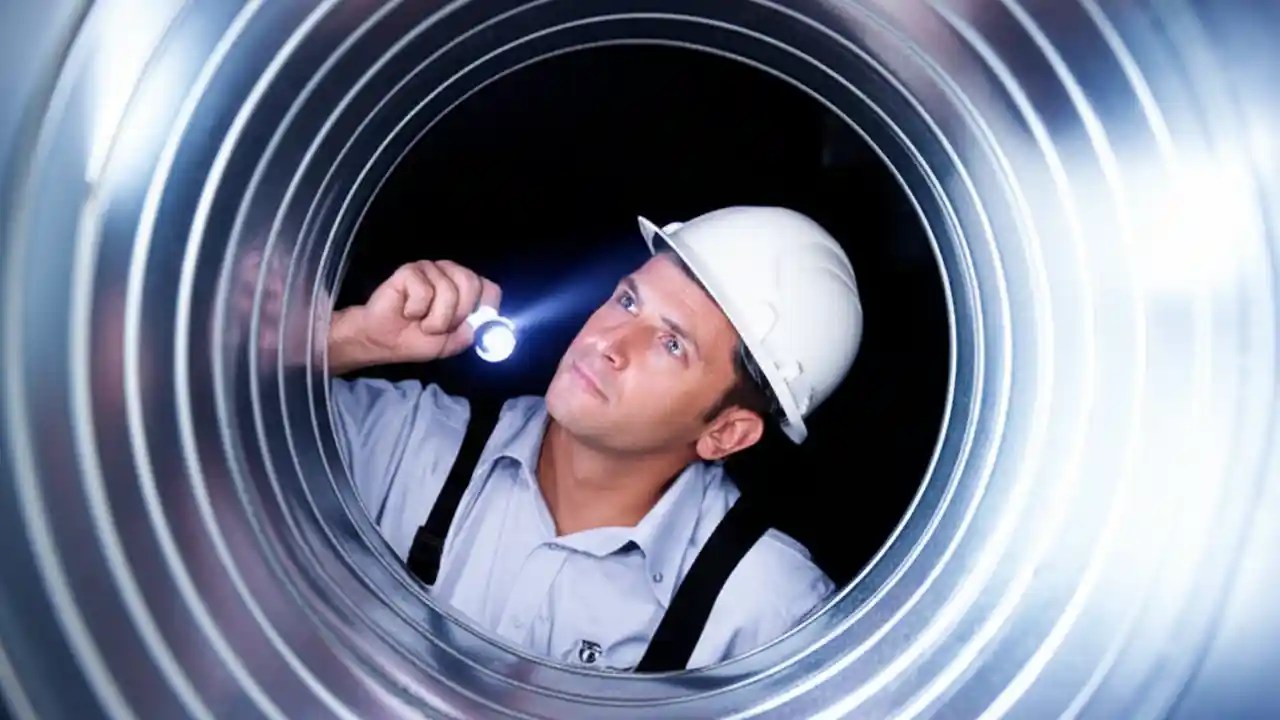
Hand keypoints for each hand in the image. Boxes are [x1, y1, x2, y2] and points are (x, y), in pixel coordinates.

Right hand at [328, 260, 501, 373]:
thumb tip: (489, 325)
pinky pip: (424, 290)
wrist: (382, 340)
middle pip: (472, 284)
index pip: (491, 289)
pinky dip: (416, 309)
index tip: (469, 325)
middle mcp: (451, 274)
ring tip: (420, 321)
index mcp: (466, 289)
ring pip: (449, 290)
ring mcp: (431, 269)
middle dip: (457, 315)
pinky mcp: (410, 271)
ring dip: (435, 317)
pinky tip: (406, 310)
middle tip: (438, 327)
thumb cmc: (416, 339)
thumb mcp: (451, 344)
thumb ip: (471, 333)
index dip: (485, 308)